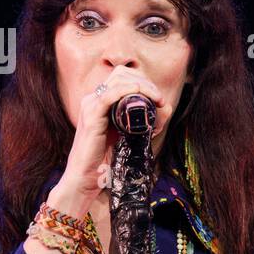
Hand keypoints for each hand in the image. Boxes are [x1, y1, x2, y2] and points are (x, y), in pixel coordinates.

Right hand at [60, 69, 167, 205]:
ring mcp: (91, 106)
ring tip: (157, 100)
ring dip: (143, 86)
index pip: (123, 77)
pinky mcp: (91, 116)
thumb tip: (167, 107)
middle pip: (122, 74)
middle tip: (159, 99)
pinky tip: (141, 96)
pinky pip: (109, 95)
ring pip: (118, 80)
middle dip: (146, 82)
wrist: (85, 179)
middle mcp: (94, 99)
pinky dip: (128, 91)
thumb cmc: (106, 161)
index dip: (144, 82)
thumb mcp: (132, 137)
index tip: (159, 99)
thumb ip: (147, 122)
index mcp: (101, 102)